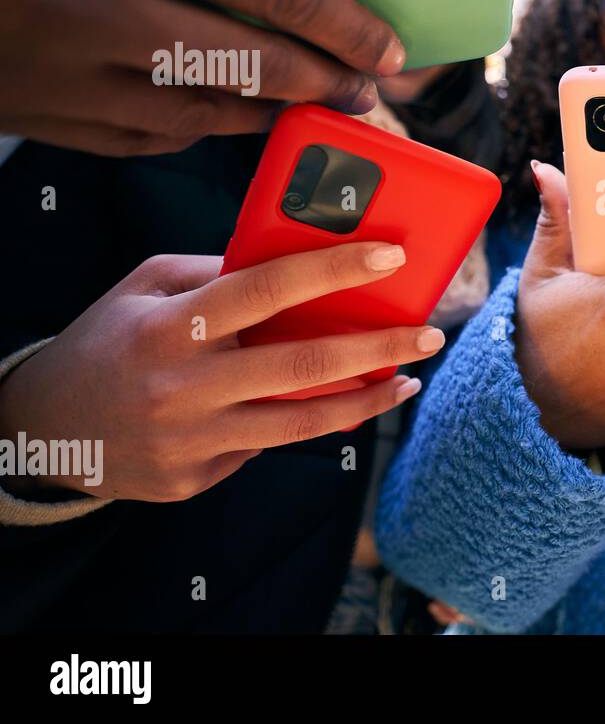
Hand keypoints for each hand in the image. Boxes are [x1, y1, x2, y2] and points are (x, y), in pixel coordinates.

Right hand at [0, 0, 405, 155]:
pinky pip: (124, 135)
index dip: (342, 21)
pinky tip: (217, 113)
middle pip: (241, 60)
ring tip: (306, 105)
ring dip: (261, 114)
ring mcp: (38, 63)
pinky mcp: (13, 102)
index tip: (385, 43)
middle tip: (363, 89)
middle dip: (317, 80)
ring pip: (188, 111)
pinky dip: (185, 129)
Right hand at [0, 242, 443, 501]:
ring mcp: (191, 441)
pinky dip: (298, 424)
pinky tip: (318, 407)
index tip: (391, 257)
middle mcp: (183, 387)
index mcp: (169, 327)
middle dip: (379, 349)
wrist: (42, 431)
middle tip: (430, 335)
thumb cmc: (107, 343)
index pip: (266, 289)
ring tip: (405, 379)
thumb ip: (216, 270)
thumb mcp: (145, 287)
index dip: (334, 270)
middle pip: (303, 366)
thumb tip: (296, 258)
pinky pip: (264, 447)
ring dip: (365, 401)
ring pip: (301, 424)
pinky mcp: (196, 479)